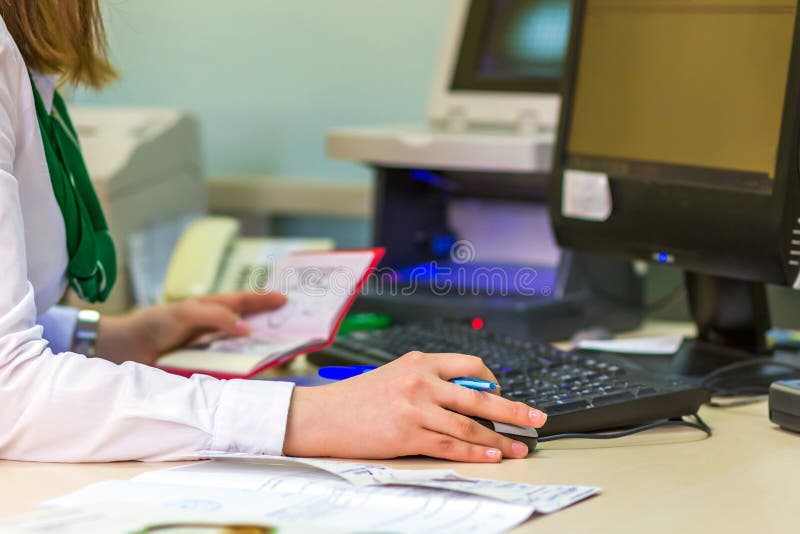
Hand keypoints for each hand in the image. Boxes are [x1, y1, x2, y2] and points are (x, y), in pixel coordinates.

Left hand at [95, 291, 286, 364]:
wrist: (124, 349)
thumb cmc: (153, 324)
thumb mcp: (186, 313)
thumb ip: (216, 317)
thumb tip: (246, 329)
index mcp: (209, 306)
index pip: (243, 301)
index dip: (264, 300)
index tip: (287, 299)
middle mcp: (211, 325)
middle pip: (247, 322)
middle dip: (269, 321)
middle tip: (293, 322)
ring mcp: (207, 346)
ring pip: (240, 345)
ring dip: (259, 346)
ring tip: (280, 348)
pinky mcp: (201, 365)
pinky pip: (228, 364)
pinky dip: (243, 365)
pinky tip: (253, 370)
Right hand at [284, 351, 546, 461]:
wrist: (322, 415)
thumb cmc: (358, 398)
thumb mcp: (396, 375)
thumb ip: (429, 381)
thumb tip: (467, 398)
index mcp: (420, 361)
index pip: (470, 365)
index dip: (493, 380)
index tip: (504, 392)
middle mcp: (422, 381)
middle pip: (480, 395)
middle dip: (514, 409)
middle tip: (536, 418)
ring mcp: (416, 408)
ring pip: (469, 424)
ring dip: (499, 438)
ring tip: (519, 447)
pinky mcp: (408, 435)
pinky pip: (451, 444)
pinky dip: (475, 451)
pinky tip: (492, 455)